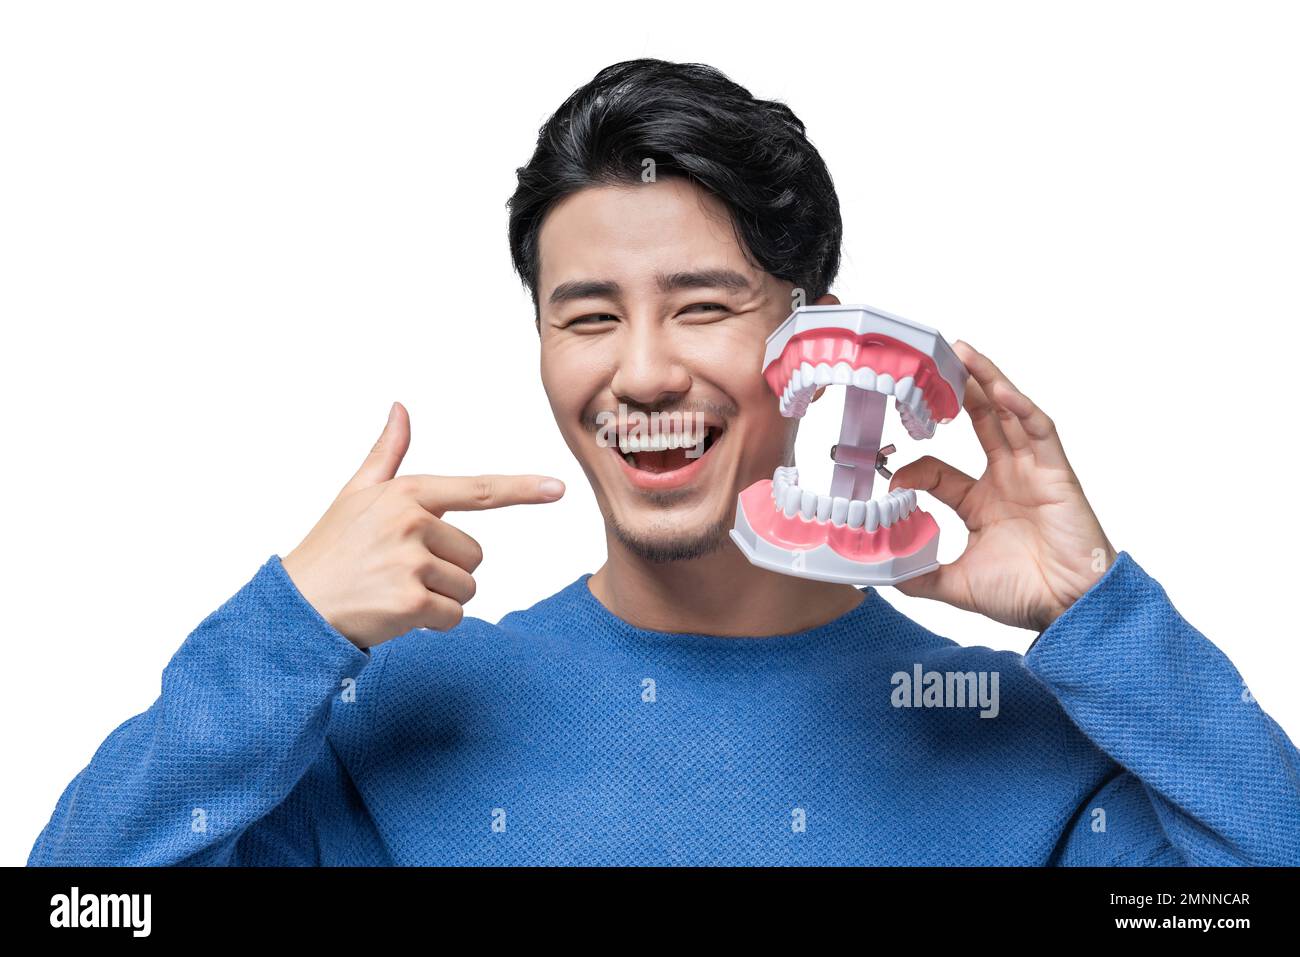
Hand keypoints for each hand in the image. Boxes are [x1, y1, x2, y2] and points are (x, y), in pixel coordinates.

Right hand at [281, 402, 564, 648]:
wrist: (297, 607)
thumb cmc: (332, 549)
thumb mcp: (355, 494)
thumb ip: (387, 454)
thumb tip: (400, 408)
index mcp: (407, 493)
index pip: (479, 490)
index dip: (523, 489)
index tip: (559, 488)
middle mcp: (412, 522)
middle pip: (474, 553)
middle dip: (447, 569)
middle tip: (401, 572)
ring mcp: (412, 562)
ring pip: (467, 586)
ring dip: (440, 597)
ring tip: (395, 591)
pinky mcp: (412, 601)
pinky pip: (454, 615)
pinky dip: (433, 622)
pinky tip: (397, 614)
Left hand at [888, 342, 1116, 632]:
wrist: (1068, 610)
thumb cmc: (1024, 595)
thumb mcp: (955, 583)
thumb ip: (918, 576)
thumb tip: (878, 575)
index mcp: (981, 502)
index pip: (939, 470)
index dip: (912, 469)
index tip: (888, 479)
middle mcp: (1006, 479)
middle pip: (980, 422)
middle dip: (958, 391)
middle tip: (932, 362)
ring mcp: (1032, 472)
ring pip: (1009, 414)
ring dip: (987, 381)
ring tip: (963, 352)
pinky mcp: (1057, 473)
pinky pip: (1040, 431)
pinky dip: (1021, 407)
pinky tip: (999, 389)